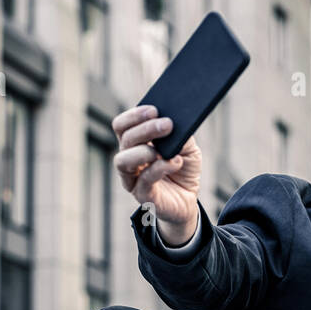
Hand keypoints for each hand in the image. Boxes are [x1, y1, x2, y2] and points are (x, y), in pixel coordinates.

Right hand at [112, 105, 202, 244]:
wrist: (188, 199)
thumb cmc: (183, 169)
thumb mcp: (188, 148)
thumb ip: (181, 135)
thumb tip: (177, 122)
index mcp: (135, 143)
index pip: (122, 125)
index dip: (134, 116)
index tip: (154, 110)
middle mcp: (128, 159)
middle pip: (125, 138)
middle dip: (145, 129)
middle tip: (167, 124)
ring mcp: (132, 178)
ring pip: (123, 160)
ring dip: (144, 151)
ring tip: (163, 151)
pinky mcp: (142, 195)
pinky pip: (143, 180)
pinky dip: (159, 168)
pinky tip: (175, 163)